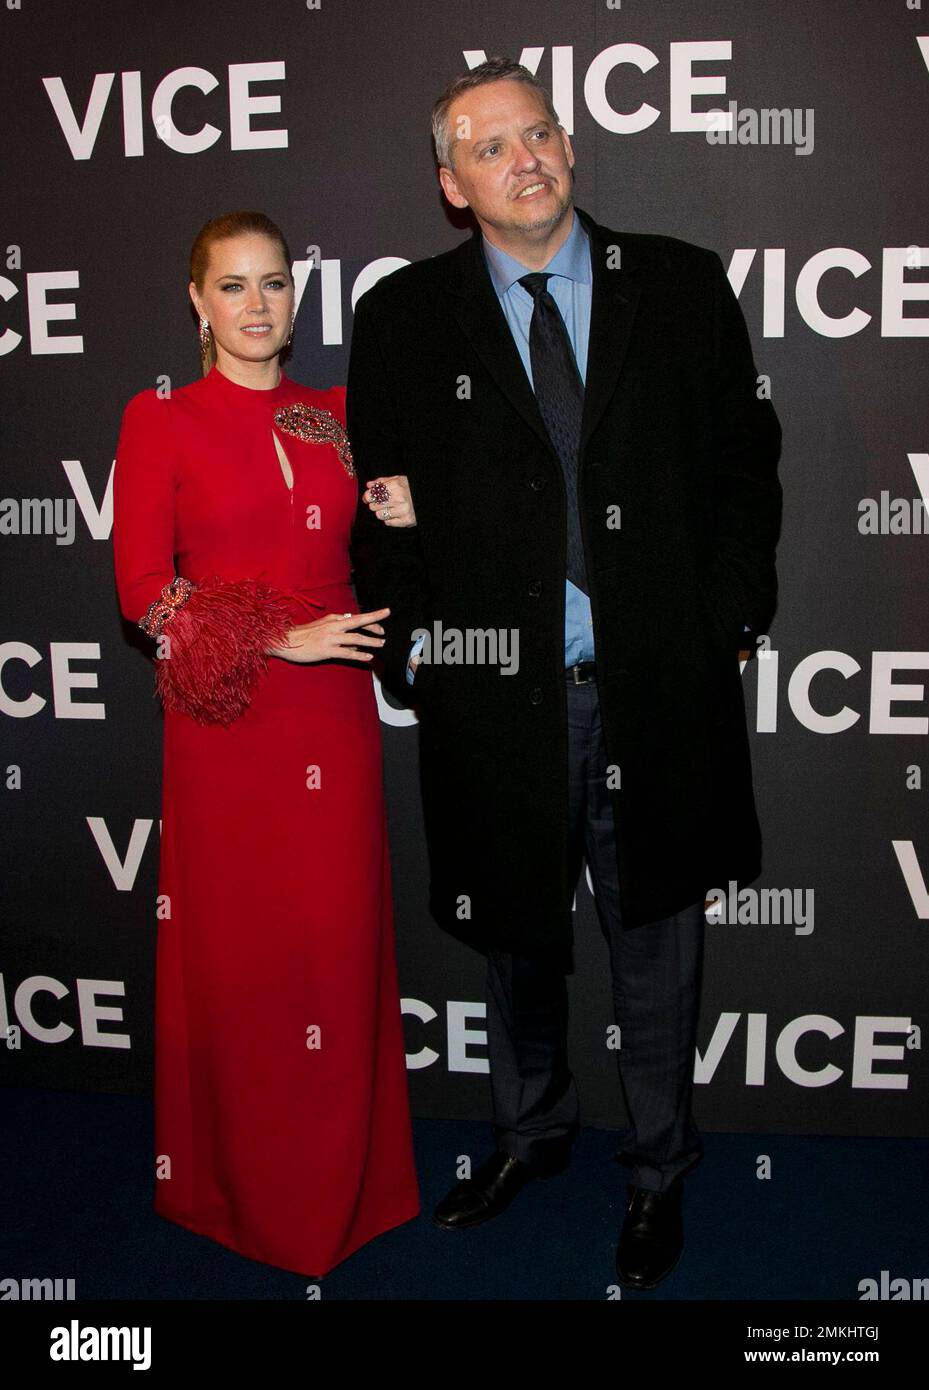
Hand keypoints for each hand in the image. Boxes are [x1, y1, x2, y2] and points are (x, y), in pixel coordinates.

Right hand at [268, 608, 389, 663]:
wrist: (286, 641)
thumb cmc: (304, 634)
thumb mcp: (322, 625)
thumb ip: (337, 626)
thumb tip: (351, 629)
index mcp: (333, 619)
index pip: (356, 618)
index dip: (370, 619)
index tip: (381, 622)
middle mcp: (333, 626)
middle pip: (358, 622)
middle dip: (374, 622)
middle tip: (386, 625)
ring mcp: (330, 638)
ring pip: (355, 638)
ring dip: (370, 641)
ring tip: (381, 644)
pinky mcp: (326, 650)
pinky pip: (346, 652)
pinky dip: (359, 655)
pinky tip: (368, 657)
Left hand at [363, 475, 416, 526]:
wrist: (428, 498)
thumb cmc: (412, 488)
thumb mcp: (399, 479)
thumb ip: (383, 481)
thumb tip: (369, 485)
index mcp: (396, 485)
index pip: (373, 494)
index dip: (367, 496)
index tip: (368, 498)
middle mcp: (399, 498)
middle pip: (373, 506)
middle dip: (375, 504)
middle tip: (381, 503)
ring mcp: (403, 510)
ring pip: (379, 515)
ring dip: (382, 512)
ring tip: (390, 508)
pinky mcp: (407, 520)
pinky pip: (388, 523)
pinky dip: (390, 519)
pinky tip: (396, 514)